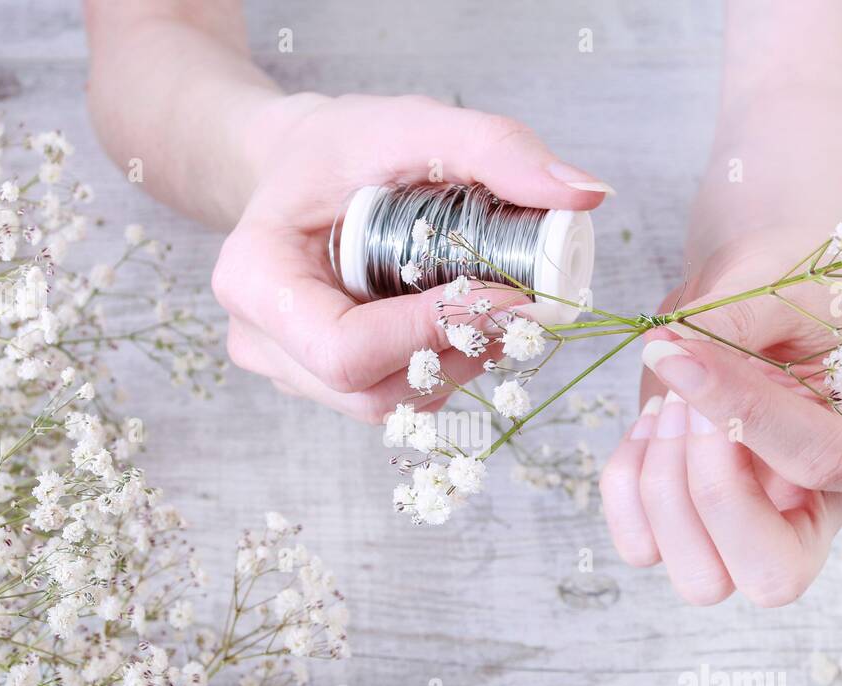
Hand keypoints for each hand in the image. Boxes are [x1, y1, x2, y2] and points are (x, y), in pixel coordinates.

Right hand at [211, 93, 609, 421]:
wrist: (299, 167)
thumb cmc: (341, 146)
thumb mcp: (412, 124)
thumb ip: (496, 149)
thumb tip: (586, 193)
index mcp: (255, 279)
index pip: (347, 349)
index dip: (434, 333)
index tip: (505, 292)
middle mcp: (261, 341)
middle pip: (371, 391)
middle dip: (458, 354)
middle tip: (519, 303)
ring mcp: (290, 371)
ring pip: (387, 405)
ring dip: (459, 367)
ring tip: (497, 307)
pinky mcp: (323, 383)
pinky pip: (393, 399)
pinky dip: (444, 371)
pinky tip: (469, 324)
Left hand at [599, 230, 841, 606]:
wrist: (752, 307)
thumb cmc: (786, 299)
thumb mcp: (780, 288)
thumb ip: (736, 318)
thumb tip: (673, 352)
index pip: (820, 462)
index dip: (741, 412)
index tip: (683, 356)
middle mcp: (821, 514)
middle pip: (772, 578)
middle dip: (710, 489)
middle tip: (684, 402)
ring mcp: (752, 536)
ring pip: (701, 580)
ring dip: (662, 483)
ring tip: (669, 401)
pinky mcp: (690, 532)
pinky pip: (641, 548)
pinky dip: (626, 485)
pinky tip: (650, 422)